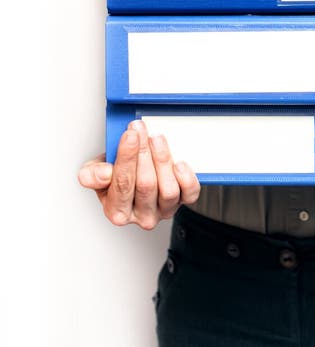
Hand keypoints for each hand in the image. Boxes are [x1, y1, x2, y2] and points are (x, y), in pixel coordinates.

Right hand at [78, 120, 199, 228]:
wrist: (135, 179)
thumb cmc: (117, 177)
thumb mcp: (96, 173)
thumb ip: (92, 174)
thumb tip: (103, 173)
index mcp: (117, 211)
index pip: (122, 184)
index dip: (126, 157)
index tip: (129, 135)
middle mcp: (142, 216)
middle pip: (145, 184)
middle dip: (143, 152)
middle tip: (141, 130)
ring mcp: (164, 210)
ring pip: (167, 189)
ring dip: (163, 160)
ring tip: (156, 139)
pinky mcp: (182, 202)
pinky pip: (189, 193)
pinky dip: (186, 178)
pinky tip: (179, 162)